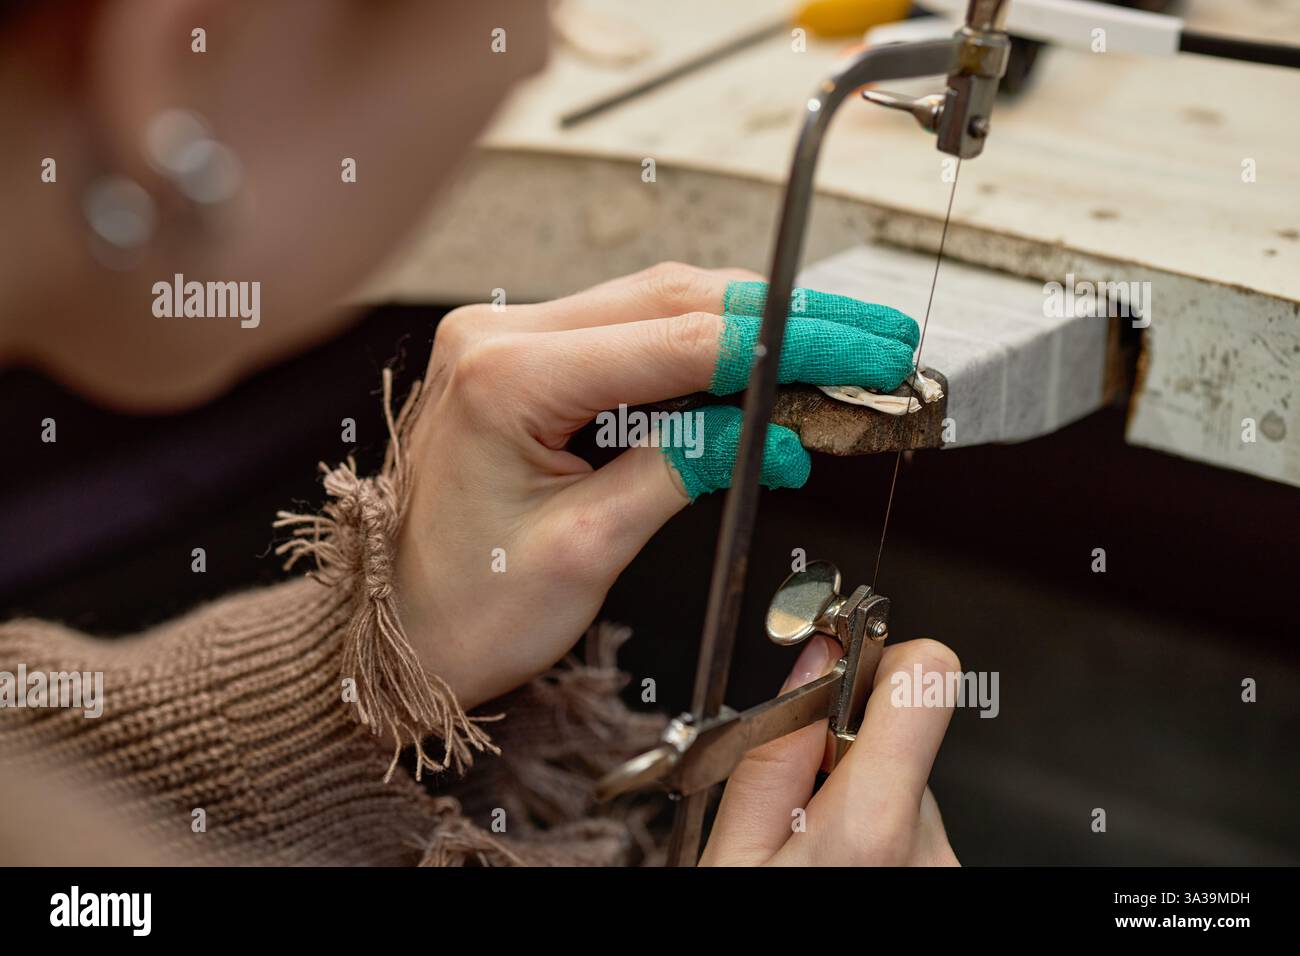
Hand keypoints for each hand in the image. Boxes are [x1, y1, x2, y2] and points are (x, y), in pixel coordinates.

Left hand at [394, 262, 918, 708]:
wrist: (392, 634)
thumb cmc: (460, 611)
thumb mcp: (587, 548)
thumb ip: (684, 468)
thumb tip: (770, 427)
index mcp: (507, 378)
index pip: (681, 341)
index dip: (788, 345)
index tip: (859, 352)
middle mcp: (499, 337)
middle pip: (672, 299)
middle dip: (783, 318)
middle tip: (866, 341)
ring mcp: (505, 342)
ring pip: (654, 306)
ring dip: (747, 328)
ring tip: (827, 356)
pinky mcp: (520, 362)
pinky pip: (624, 335)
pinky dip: (698, 351)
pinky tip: (753, 370)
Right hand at [701, 636, 960, 865]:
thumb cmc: (757, 926)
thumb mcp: (732, 855)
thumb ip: (772, 757)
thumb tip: (812, 665)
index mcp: (872, 826)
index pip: (926, 676)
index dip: (878, 657)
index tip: (842, 671)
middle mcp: (927, 846)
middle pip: (897, 736)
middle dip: (843, 750)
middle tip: (796, 799)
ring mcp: (941, 865)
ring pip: (901, 783)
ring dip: (855, 798)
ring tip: (810, 848)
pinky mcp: (943, 875)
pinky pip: (910, 825)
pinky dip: (872, 832)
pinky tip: (838, 864)